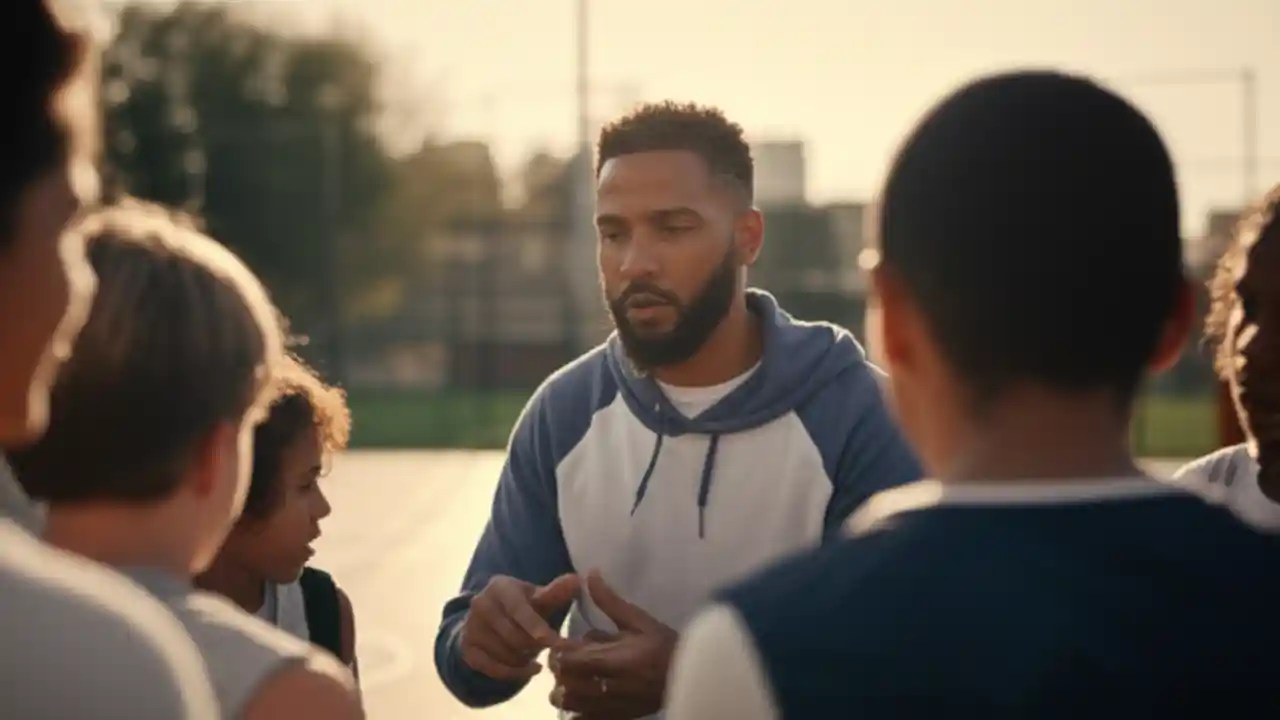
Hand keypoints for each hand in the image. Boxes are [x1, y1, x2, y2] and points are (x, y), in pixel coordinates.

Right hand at [460, 573, 579, 681]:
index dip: (537, 628)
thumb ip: (556, 592)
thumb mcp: (538, 597)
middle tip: (548, 647)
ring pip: (505, 654)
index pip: (520, 610)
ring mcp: (470, 627)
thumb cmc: (522, 605)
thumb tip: (576, 580)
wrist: (488, 617)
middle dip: (535, 646)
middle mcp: (480, 604)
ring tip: (534, 652)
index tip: (555, 642)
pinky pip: (494, 669)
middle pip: (514, 636)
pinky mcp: (467, 648)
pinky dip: (515, 673)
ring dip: (525, 659)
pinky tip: (530, 668)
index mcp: (500, 587)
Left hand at [548, 570, 676, 718]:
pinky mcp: (613, 718)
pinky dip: (577, 710)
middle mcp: (605, 687)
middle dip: (560, 670)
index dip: (559, 650)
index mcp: (610, 660)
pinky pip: (581, 719)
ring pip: (568, 703)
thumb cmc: (664, 646)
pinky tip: (586, 697)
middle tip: (569, 657)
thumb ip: (610, 601)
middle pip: (562, 683)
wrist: (690, 677)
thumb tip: (589, 574)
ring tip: (576, 677)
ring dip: (565, 689)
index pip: (566, 659)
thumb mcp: (639, 620)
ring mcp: (607, 707)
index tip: (563, 642)